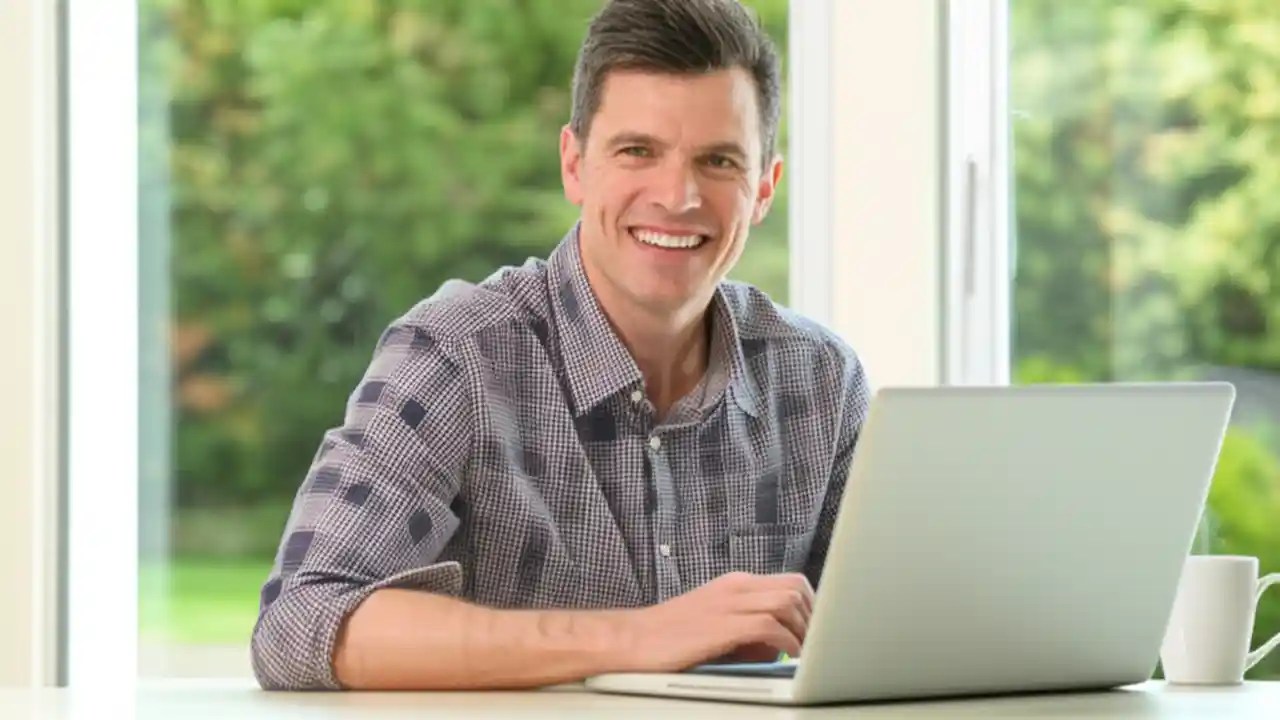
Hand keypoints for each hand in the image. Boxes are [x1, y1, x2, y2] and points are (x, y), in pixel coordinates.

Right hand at [615, 572, 814, 672]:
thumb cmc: (671, 637)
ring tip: (805, 652)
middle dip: (813, 616)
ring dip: (804, 629)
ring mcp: (729, 603)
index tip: (816, 630)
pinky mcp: (723, 624)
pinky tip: (787, 657)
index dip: (811, 606)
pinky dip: (787, 643)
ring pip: (788, 600)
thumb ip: (749, 629)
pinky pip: (770, 626)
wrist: (632, 639)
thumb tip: (781, 645)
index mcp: (735, 584)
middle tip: (816, 643)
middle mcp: (736, 586)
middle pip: (796, 586)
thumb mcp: (717, 626)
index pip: (790, 581)